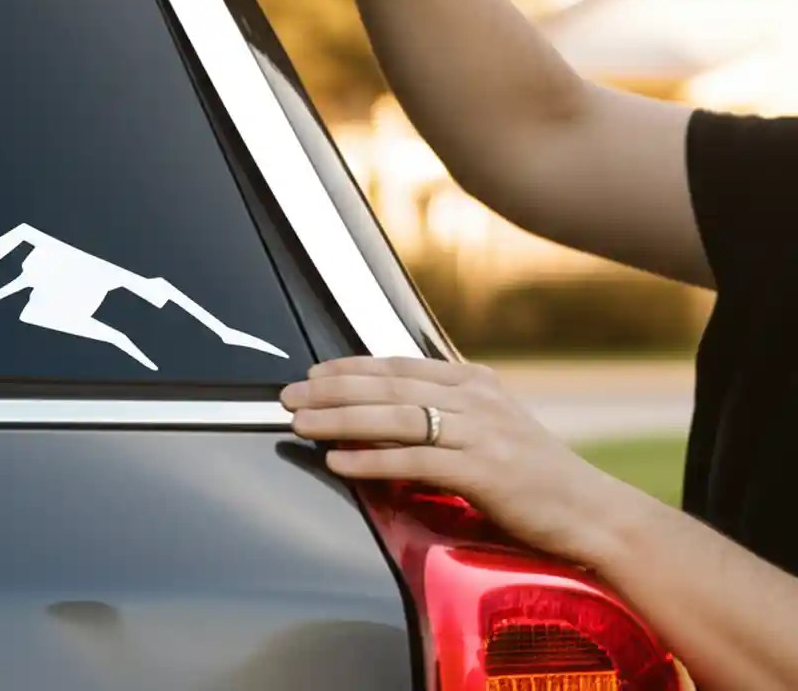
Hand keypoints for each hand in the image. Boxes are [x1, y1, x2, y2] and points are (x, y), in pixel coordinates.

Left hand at [281, 356, 656, 566]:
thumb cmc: (533, 478)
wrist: (592, 513)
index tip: (312, 373)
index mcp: (475, 381)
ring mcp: (482, 432)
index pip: (398, 366)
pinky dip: (371, 460)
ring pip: (395, 418)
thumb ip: (443, 416)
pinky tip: (337, 461)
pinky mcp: (484, 470)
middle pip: (388, 387)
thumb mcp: (489, 430)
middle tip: (289, 396)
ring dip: (340, 420)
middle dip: (332, 390)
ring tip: (300, 423)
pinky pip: (414, 461)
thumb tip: (380, 417)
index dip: (350, 368)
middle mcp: (477, 398)